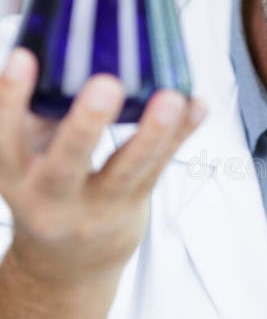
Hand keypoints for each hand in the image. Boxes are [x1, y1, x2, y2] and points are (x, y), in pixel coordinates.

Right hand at [0, 47, 205, 283]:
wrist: (68, 264)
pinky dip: (180, 134)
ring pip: (127, 171)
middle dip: (85, 126)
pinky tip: (196, 106)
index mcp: (14, 176)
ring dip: (153, 132)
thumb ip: (38, 116)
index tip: (22, 57)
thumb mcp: (27, 158)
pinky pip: (159, 168)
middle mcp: (50, 198)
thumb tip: (62, 55)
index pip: (4, 138)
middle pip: (65, 166)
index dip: (9, 99)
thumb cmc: (47, 189)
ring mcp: (96, 208)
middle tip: (105, 86)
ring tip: (171, 98)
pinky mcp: (133, 206)